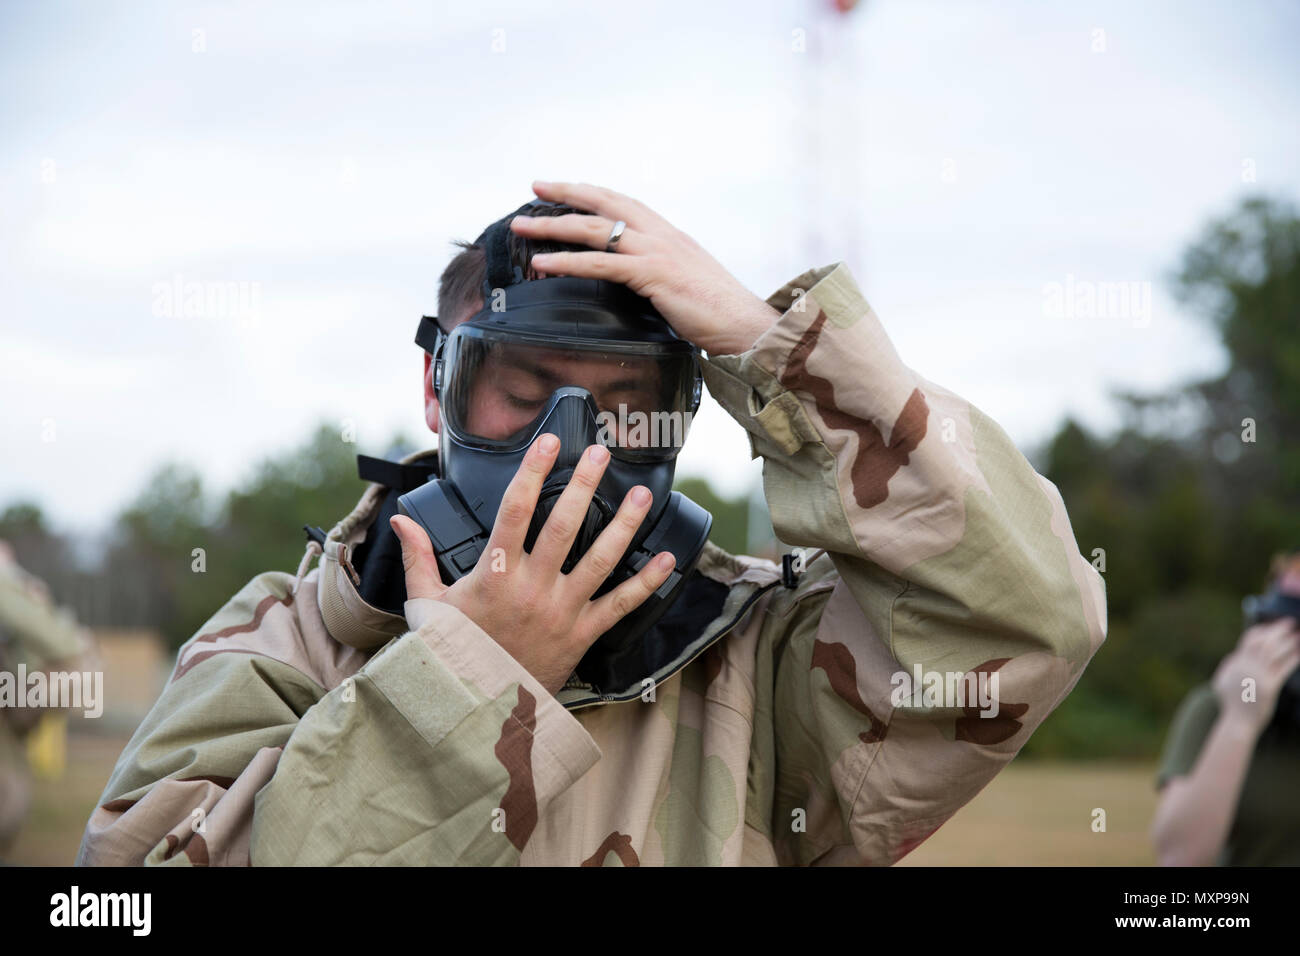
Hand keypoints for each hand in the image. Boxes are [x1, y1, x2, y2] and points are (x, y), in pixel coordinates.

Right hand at [389, 433, 676, 696]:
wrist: (477, 710)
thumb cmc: (452, 653)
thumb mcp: (428, 605)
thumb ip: (418, 557)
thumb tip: (400, 519)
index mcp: (494, 575)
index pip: (514, 511)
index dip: (531, 473)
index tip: (546, 443)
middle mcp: (531, 588)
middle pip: (563, 526)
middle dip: (584, 485)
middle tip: (601, 454)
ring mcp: (561, 611)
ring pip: (599, 560)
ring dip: (624, 525)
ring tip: (642, 494)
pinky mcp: (582, 635)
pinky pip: (620, 605)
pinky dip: (646, 582)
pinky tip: (667, 558)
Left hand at [510, 180, 781, 355]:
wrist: (747, 326)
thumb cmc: (720, 315)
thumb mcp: (686, 286)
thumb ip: (660, 278)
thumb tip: (637, 288)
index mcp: (670, 235)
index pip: (625, 203)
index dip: (593, 193)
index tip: (565, 187)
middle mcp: (662, 235)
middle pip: (606, 203)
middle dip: (568, 192)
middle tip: (535, 185)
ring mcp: (657, 252)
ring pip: (596, 230)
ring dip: (554, 226)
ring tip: (522, 225)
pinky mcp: (653, 275)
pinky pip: (601, 264)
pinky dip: (568, 261)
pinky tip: (543, 262)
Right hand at [1212, 617, 1299, 733]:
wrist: (1238, 720)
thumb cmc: (1231, 702)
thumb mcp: (1223, 679)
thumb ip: (1230, 665)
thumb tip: (1237, 654)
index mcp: (1236, 662)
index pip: (1249, 639)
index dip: (1262, 630)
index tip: (1271, 627)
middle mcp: (1246, 666)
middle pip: (1264, 642)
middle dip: (1277, 630)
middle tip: (1289, 623)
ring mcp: (1258, 676)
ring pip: (1274, 653)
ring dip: (1288, 642)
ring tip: (1297, 635)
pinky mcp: (1270, 686)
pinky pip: (1283, 668)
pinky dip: (1292, 658)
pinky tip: (1299, 653)